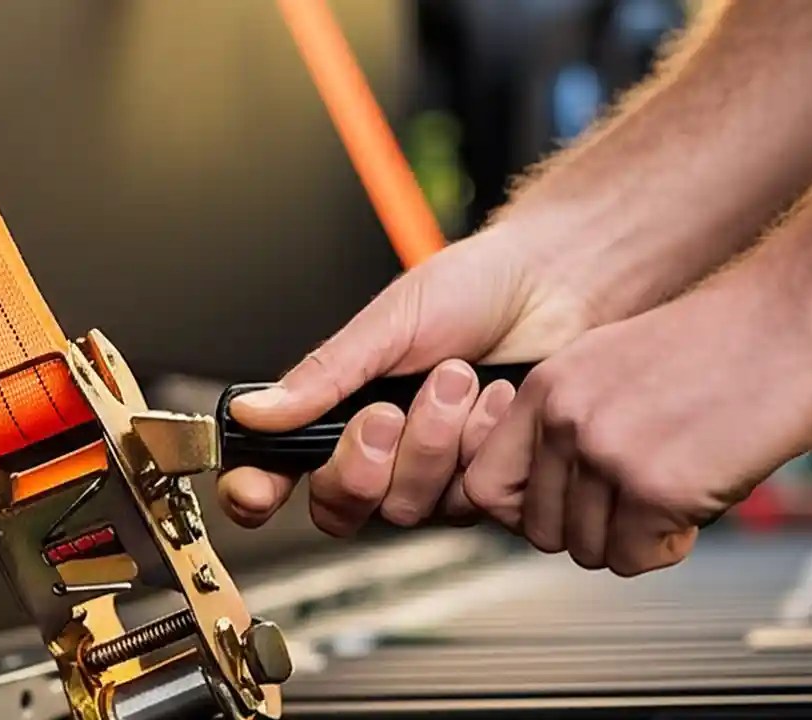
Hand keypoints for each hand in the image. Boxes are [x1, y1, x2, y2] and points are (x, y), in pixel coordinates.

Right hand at [217, 226, 596, 535]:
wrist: (558, 285)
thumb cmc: (473, 290)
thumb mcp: (385, 324)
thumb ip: (321, 376)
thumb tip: (253, 412)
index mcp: (338, 407)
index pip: (277, 470)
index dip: (256, 491)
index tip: (256, 491)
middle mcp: (380, 449)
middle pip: (339, 507)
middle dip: (363, 462)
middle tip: (389, 411)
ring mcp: (432, 471)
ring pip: (405, 507)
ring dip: (432, 441)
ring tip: (458, 378)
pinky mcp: (485, 484)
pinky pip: (466, 501)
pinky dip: (480, 444)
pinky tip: (497, 402)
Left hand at [463, 260, 811, 575]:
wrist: (792, 319)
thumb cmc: (713, 346)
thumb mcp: (604, 368)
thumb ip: (564, 423)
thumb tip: (540, 496)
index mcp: (545, 389)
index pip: (483, 486)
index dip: (521, 513)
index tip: (561, 511)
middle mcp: (563, 420)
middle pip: (539, 530)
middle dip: (588, 532)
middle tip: (633, 508)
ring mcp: (605, 453)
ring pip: (588, 551)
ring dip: (632, 540)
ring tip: (672, 497)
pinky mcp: (656, 486)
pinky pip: (634, 558)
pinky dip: (666, 547)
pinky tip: (694, 506)